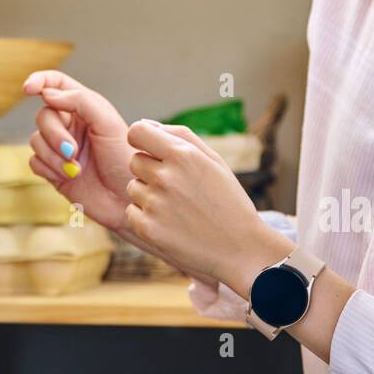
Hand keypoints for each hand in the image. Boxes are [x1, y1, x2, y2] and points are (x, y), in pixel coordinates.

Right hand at [23, 70, 135, 232]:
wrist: (126, 199)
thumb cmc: (124, 159)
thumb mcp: (107, 123)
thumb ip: (79, 101)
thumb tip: (46, 94)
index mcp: (85, 108)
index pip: (56, 84)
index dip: (39, 80)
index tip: (27, 89)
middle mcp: (71, 125)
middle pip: (43, 115)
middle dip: (54, 134)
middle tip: (73, 151)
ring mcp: (60, 148)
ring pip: (35, 140)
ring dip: (53, 155)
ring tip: (76, 169)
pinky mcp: (53, 170)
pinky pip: (34, 161)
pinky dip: (49, 168)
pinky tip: (69, 176)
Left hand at [124, 119, 291, 291]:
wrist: (241, 249)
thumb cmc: (227, 200)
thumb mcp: (213, 160)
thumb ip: (179, 135)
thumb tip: (145, 124)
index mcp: (183, 155)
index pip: (137, 132)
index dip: (141, 140)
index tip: (150, 150)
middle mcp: (165, 176)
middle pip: (135, 161)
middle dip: (150, 170)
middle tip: (177, 187)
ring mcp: (155, 203)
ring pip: (133, 187)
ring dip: (148, 194)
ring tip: (177, 208)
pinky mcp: (147, 229)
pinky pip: (131, 212)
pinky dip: (145, 217)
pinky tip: (171, 224)